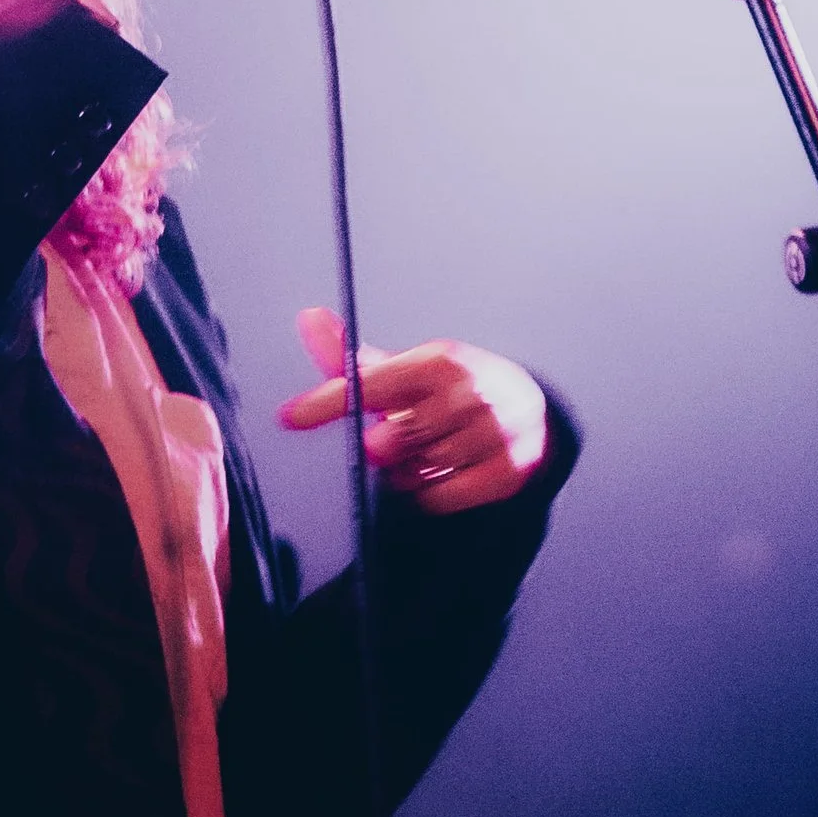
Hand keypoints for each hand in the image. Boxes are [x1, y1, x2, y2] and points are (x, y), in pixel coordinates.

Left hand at [278, 311, 548, 514]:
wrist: (527, 411)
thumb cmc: (450, 390)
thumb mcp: (405, 368)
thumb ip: (352, 357)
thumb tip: (308, 319)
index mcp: (441, 360)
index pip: (373, 383)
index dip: (329, 402)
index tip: (290, 416)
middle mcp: (472, 391)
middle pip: (396, 437)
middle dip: (385, 445)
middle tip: (392, 440)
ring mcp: (496, 432)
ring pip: (418, 470)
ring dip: (407, 471)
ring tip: (423, 452)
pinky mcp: (509, 471)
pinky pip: (442, 497)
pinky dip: (431, 492)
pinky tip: (442, 472)